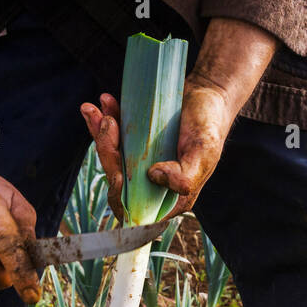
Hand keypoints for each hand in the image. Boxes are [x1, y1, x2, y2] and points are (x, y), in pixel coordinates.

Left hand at [80, 17, 277, 221]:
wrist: (209, 96)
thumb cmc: (211, 126)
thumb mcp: (204, 153)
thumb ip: (185, 176)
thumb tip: (154, 177)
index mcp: (171, 196)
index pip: (137, 209)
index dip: (121, 196)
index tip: (118, 174)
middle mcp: (154, 184)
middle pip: (118, 180)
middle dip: (107, 152)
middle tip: (108, 123)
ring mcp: (142, 163)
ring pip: (112, 158)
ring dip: (100, 134)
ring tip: (96, 109)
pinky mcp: (136, 143)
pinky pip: (114, 138)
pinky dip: (103, 120)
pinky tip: (105, 102)